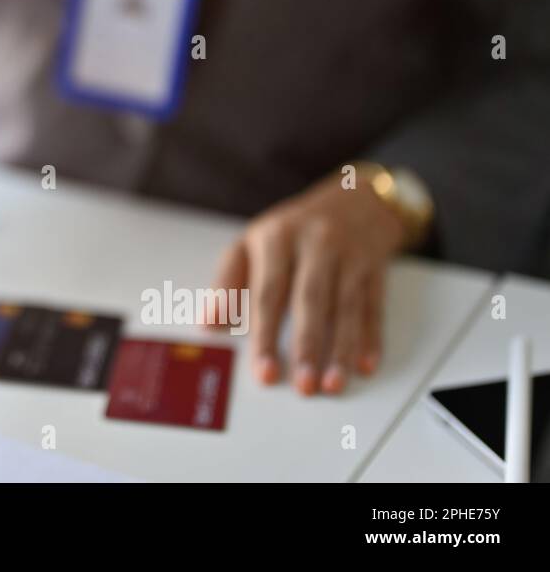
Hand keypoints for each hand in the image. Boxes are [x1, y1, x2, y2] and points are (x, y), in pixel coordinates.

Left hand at [208, 173, 406, 395]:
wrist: (354, 198)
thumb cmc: (294, 229)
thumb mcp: (253, 241)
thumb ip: (228, 281)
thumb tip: (209, 324)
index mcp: (278, 238)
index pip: (269, 292)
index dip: (266, 334)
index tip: (264, 370)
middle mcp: (316, 244)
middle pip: (311, 301)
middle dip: (307, 346)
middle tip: (303, 385)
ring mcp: (350, 256)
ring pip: (346, 308)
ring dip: (341, 350)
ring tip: (332, 384)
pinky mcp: (376, 269)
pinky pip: (374, 307)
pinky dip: (370, 338)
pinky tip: (364, 364)